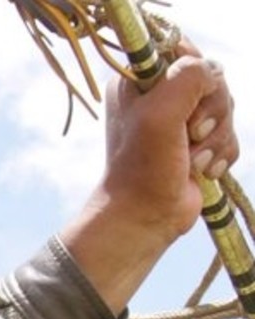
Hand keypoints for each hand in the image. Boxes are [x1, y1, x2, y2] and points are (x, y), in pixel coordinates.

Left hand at [64, 46, 237, 311]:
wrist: (144, 219)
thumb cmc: (144, 167)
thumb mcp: (162, 110)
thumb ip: (189, 75)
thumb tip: (210, 74)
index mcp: (138, 82)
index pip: (180, 48)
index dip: (193, 69)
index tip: (187, 95)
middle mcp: (159, 98)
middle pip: (212, 78)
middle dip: (211, 109)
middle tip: (190, 134)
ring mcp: (180, 123)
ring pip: (226, 106)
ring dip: (216, 137)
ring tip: (193, 160)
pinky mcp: (199, 146)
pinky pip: (230, 135)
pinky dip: (221, 154)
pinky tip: (202, 171)